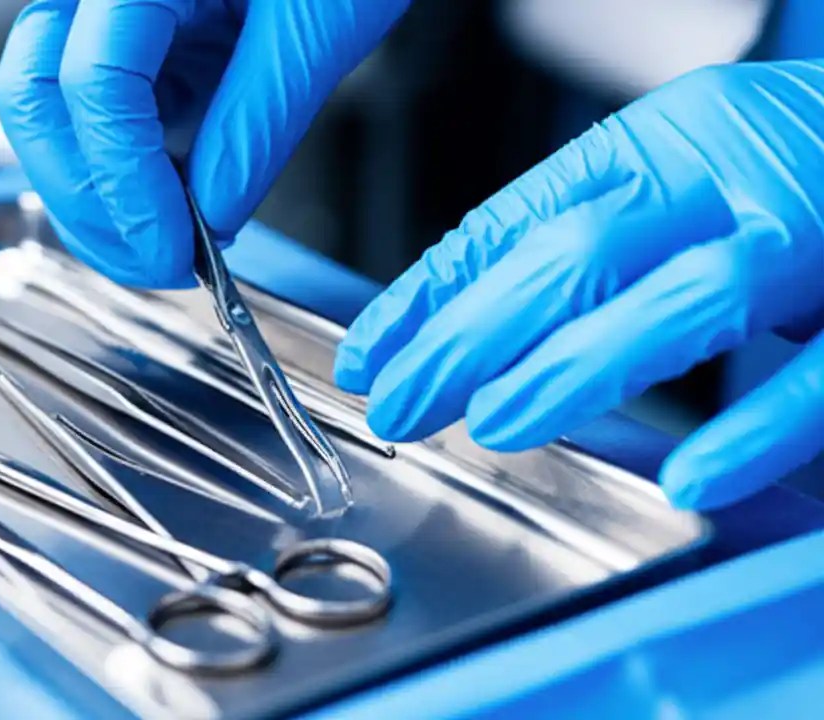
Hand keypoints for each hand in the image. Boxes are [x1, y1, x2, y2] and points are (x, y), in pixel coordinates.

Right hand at [0, 0, 409, 287]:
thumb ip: (257, 123)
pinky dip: (119, 168)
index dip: (126, 184)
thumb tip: (212, 217)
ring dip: (94, 192)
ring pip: (46, 113)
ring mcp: (101, 7)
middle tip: (156, 262)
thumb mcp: (320, 24)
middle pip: (32, 100)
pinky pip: (91, 110)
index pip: (93, 85)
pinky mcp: (125, 34)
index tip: (174, 251)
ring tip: (163, 240)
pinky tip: (166, 202)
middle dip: (87, 201)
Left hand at [334, 60, 823, 510]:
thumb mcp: (669, 173)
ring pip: (688, 303)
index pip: (524, 218)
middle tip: (403, 399)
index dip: (437, 290)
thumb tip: (436, 301)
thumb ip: (565, 232)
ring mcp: (813, 241)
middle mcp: (735, 179)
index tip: (374, 353)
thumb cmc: (791, 164)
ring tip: (492, 422)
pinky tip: (690, 474)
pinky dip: (756, 426)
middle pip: (581, 253)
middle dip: (474, 333)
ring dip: (577, 369)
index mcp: (667, 144)